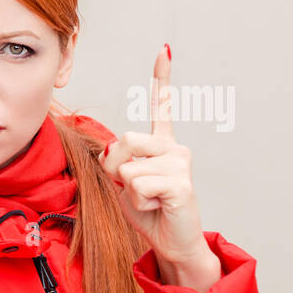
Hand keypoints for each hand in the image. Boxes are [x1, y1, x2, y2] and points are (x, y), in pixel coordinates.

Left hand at [100, 44, 211, 267]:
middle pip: (122, 141)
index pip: (161, 107)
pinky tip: (157, 207)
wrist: (172, 243)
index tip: (164, 49)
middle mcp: (174, 148)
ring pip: (127, 166)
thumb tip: (111, 147)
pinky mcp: (181, 183)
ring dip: (127, 189)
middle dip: (116, 169)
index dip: (161, 78)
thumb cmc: (148, 213)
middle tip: (135, 189)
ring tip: (148, 200)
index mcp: (161, 145)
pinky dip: (138, 202)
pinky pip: (137, 185)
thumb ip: (114, 161)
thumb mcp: (122, 183)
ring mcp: (180, 163)